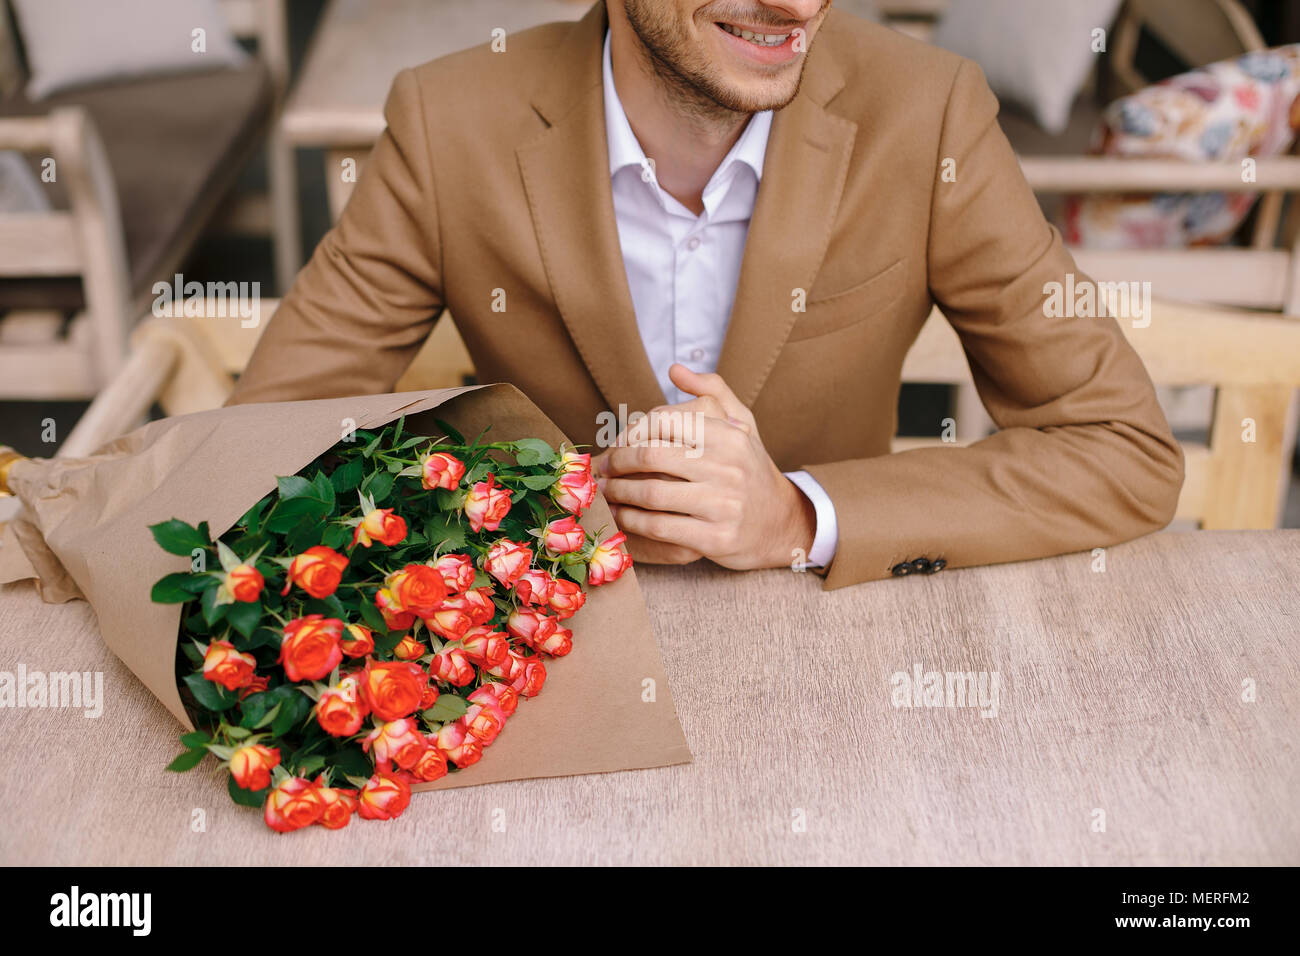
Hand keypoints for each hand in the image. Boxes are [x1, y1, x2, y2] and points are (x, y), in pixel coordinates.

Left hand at [591, 364, 815, 569]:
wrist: (782, 523)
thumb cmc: (750, 470)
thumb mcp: (742, 425)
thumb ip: (712, 390)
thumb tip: (675, 370)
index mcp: (728, 435)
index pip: (662, 421)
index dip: (629, 433)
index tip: (616, 443)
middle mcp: (728, 467)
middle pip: (649, 456)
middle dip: (616, 463)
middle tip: (602, 469)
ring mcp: (723, 504)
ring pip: (650, 493)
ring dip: (617, 493)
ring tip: (606, 492)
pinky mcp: (715, 538)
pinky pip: (659, 526)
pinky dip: (631, 521)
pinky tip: (622, 516)